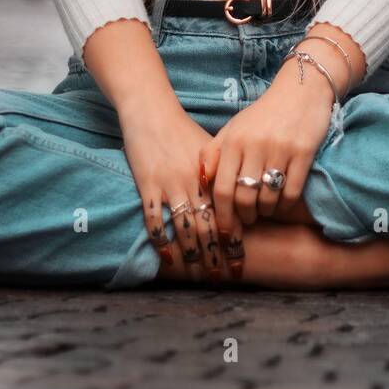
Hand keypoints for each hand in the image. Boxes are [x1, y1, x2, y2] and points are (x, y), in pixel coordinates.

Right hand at [120, 105, 227, 279]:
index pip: (227, 214)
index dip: (234, 240)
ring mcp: (170, 184)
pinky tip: (168, 258)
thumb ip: (221, 175)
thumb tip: (238, 199)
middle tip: (223, 277)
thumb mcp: (209, 150)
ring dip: (193, 255)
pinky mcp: (148, 185)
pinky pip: (155, 219)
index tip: (240, 261)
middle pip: (209, 226)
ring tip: (199, 275)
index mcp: (212, 175)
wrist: (152, 111)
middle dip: (217, 255)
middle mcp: (195, 182)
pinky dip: (162, 241)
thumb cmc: (182, 130)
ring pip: (186, 227)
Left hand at [201, 57, 336, 238]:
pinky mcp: (303, 152)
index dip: (222, 215)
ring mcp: (280, 149)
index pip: (221, 188)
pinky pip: (291, 192)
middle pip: (244, 198)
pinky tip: (282, 205)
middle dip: (244, 218)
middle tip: (247, 221)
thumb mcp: (234, 128)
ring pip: (268, 198)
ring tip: (264, 211)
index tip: (224, 230)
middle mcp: (254, 145)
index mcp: (233, 140)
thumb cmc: (263, 114)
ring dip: (266, 212)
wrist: (300, 90)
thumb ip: (214, 152)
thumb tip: (201, 180)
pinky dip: (285, 206)